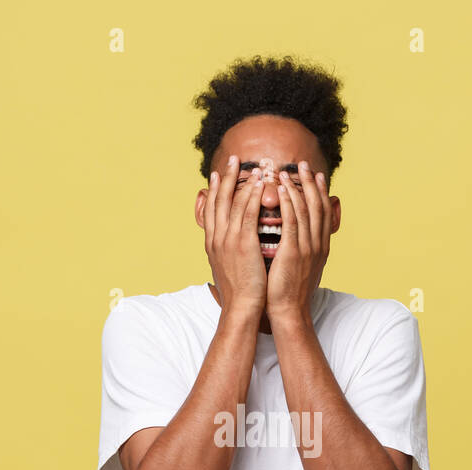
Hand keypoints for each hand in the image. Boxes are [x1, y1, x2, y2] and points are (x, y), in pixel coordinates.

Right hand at [202, 154, 266, 319]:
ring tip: (252, 166)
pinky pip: (247, 213)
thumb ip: (230, 253)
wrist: (241, 308)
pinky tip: (259, 184)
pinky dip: (252, 196)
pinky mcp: (242, 243)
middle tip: (233, 159)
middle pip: (218, 200)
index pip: (211, 210)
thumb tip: (234, 247)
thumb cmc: (240, 293)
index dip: (215, 190)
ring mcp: (227, 239)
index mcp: (212, 244)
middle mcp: (216, 238)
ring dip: (242, 181)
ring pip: (233, 203)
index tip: (218, 175)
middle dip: (226, 178)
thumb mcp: (229, 269)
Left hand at [266, 160, 331, 326]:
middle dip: (310, 183)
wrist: (289, 312)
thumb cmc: (290, 293)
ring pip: (305, 209)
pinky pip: (292, 221)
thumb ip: (302, 250)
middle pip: (317, 205)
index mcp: (320, 247)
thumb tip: (298, 241)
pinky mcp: (294, 252)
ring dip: (296, 187)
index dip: (319, 191)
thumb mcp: (302, 268)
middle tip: (303, 163)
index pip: (322, 212)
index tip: (315, 175)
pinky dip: (288, 202)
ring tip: (287, 170)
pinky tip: (280, 188)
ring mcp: (307, 247)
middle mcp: (317, 244)